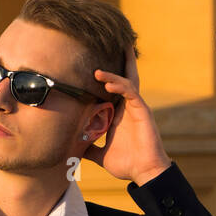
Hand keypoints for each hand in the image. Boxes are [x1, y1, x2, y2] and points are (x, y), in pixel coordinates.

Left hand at [82, 51, 171, 186]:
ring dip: (111, 75)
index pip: (113, 89)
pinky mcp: (143, 111)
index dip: (106, 76)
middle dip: (120, 61)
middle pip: (124, 78)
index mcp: (119, 114)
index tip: (93, 64)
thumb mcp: (101, 155)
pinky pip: (131, 92)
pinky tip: (107, 82)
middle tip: (115, 43)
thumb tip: (72, 151)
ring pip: (126, 82)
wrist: (144, 173)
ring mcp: (136, 107)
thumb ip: (89, 149)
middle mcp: (128, 107)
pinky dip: (119, 85)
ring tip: (96, 71)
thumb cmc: (127, 163)